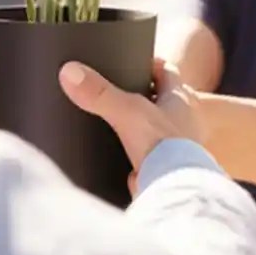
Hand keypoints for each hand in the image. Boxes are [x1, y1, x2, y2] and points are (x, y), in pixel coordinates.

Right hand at [60, 58, 204, 195]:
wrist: (176, 191)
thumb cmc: (163, 146)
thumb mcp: (127, 111)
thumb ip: (99, 93)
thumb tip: (70, 72)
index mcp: (180, 100)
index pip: (168, 72)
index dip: (153, 65)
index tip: (137, 63)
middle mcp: (185, 122)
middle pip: (164, 102)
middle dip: (146, 98)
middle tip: (123, 94)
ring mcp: (180, 148)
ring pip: (158, 131)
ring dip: (142, 130)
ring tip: (118, 126)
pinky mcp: (169, 171)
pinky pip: (152, 159)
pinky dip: (139, 158)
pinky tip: (122, 159)